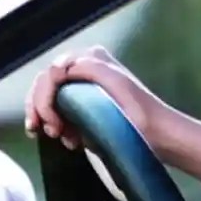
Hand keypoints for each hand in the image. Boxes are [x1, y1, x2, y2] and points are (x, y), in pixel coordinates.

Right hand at [25, 45, 170, 150]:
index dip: (43, 98)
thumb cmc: (141, 112)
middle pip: (43, 87)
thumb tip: (57, 67)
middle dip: (41, 111)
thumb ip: (88, 68)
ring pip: (46, 102)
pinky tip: (71, 141)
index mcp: (91, 58)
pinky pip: (57, 114)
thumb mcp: (116, 83)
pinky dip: (58, 128)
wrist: (158, 136)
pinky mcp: (83, 107)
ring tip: (61, 137)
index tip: (50, 122)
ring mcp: (81, 89)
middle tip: (52, 132)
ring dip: (48, 121)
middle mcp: (83, 69)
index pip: (49, 75)